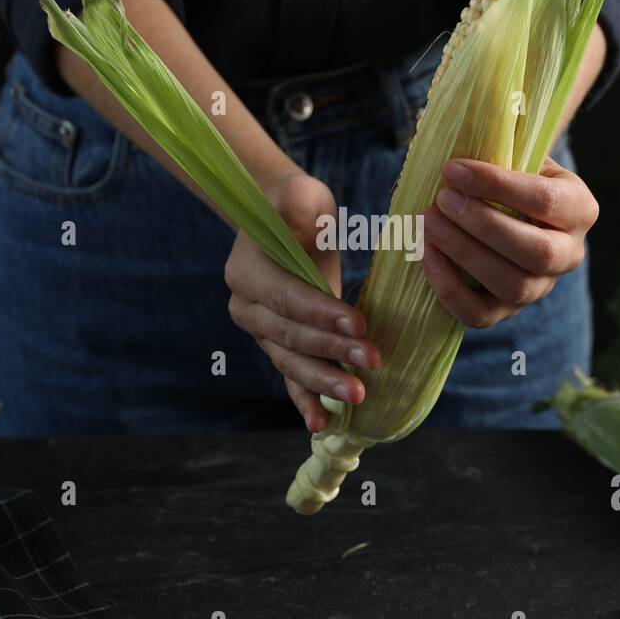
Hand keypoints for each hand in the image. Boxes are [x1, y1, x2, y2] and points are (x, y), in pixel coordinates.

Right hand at [224, 173, 380, 431]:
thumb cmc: (297, 206)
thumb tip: (308, 222)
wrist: (284, 224)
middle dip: (333, 351)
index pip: (285, 297)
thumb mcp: (300, 194)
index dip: (320, 313)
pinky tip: (323, 423)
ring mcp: (261, 333)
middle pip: (291, 336)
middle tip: (373, 361)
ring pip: (292, 362)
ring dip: (325, 381)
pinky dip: (306, 400)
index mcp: (246, 271)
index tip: (359, 324)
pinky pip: (291, 377)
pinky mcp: (280, 347)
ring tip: (358, 395)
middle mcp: (246, 307)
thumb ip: (300, 205)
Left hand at [419, 155, 599, 327]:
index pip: (544, 200)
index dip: (496, 185)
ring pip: (512, 285)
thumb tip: (456, 140)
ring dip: (464, 253)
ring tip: (427, 222)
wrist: (507, 211)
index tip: (451, 169)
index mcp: (579, 209)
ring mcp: (539, 288)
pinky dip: (448, 288)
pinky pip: (479, 314)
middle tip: (442, 198)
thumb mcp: (516, 157)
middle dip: (483, 224)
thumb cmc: (507, 178)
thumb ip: (499, 149)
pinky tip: (426, 254)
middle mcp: (569, 254)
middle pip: (535, 252)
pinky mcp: (505, 312)